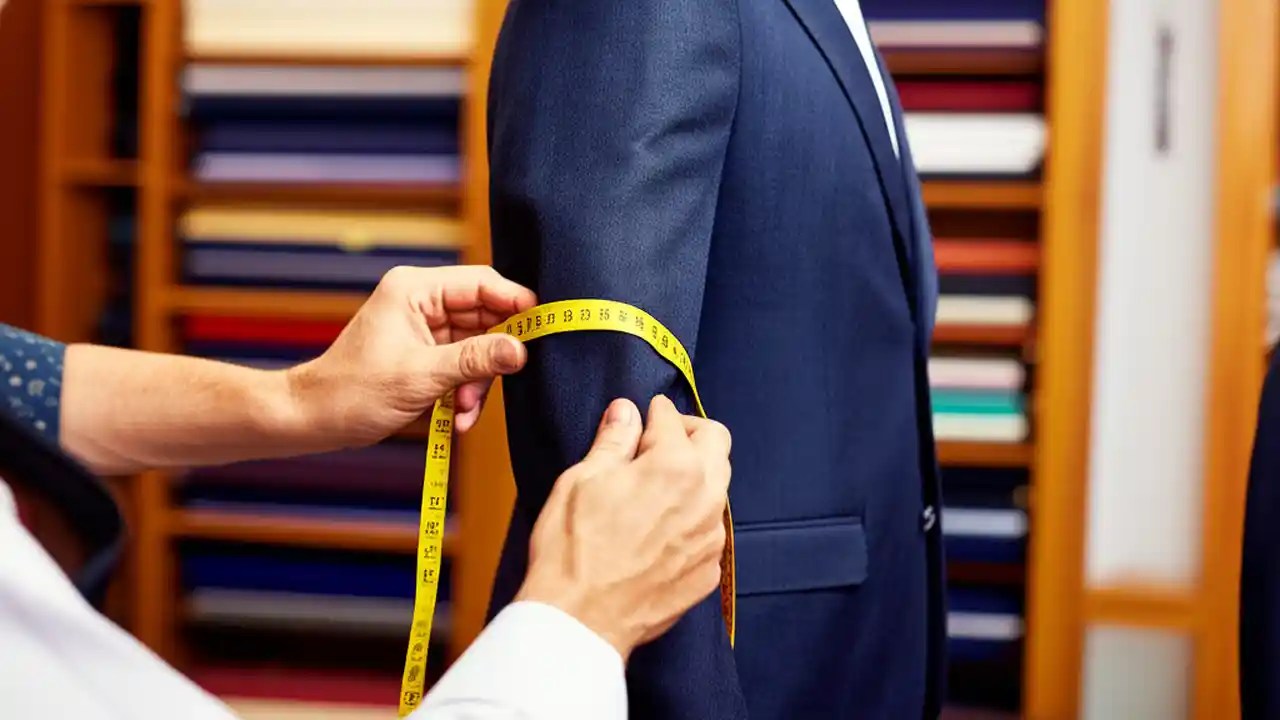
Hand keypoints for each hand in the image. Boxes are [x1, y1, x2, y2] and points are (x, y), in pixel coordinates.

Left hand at [287, 265, 536, 446]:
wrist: (314, 420)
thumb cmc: (353, 392)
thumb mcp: (421, 376)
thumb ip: (475, 359)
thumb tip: (522, 349)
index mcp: (415, 289)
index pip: (482, 283)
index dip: (517, 304)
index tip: (544, 329)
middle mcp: (423, 302)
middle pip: (487, 316)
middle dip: (493, 356)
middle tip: (500, 383)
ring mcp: (426, 328)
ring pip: (479, 346)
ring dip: (478, 383)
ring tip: (463, 412)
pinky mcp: (427, 354)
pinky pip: (464, 365)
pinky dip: (465, 392)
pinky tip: (456, 417)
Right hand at [516, 395, 731, 660]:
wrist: (580, 622)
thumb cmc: (574, 550)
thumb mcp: (582, 480)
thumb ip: (613, 441)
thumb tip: (626, 412)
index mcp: (675, 467)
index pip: (672, 418)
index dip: (652, 412)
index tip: (642, 416)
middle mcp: (706, 498)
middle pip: (716, 444)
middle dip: (690, 433)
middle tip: (660, 441)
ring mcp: (711, 539)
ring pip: (718, 488)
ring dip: (695, 477)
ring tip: (657, 488)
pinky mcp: (708, 572)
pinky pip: (709, 531)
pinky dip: (691, 520)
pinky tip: (659, 530)